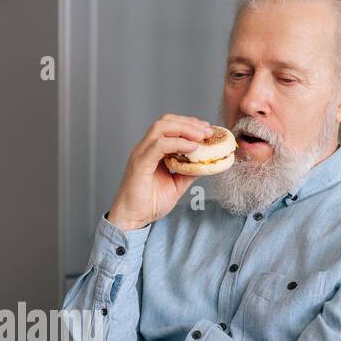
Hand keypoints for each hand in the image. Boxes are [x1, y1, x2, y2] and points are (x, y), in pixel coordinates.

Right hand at [108, 114, 214, 230]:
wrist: (132, 219)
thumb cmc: (149, 203)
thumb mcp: (176, 185)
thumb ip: (189, 172)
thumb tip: (206, 163)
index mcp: (152, 150)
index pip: (170, 126)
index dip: (189, 124)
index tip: (207, 130)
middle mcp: (145, 147)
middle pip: (166, 121)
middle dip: (190, 123)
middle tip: (208, 131)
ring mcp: (141, 153)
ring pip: (161, 128)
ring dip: (185, 128)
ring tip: (202, 136)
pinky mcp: (140, 163)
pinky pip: (159, 146)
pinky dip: (178, 143)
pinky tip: (192, 147)